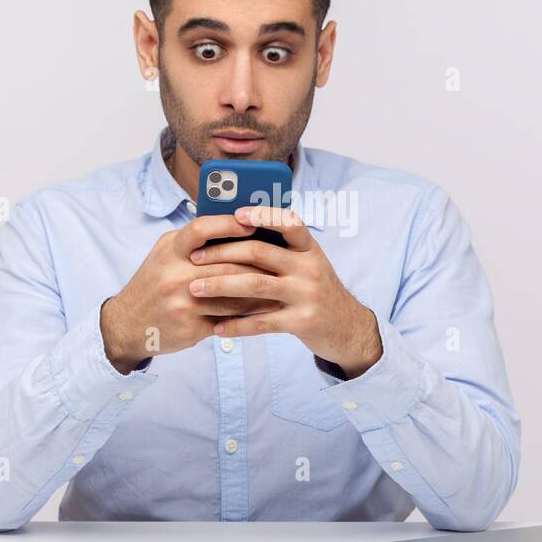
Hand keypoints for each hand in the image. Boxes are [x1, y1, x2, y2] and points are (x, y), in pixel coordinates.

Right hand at [100, 215, 280, 372]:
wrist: (127, 324)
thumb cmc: (154, 283)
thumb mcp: (164, 255)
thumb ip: (193, 241)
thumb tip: (235, 225)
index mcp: (169, 251)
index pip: (201, 229)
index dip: (228, 225)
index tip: (252, 223)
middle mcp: (174, 275)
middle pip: (226, 264)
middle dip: (257, 263)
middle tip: (280, 260)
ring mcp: (182, 303)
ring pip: (232, 295)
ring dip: (260, 292)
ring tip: (279, 286)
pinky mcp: (190, 327)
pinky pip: (228, 320)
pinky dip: (249, 315)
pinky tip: (264, 311)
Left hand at [186, 206, 382, 378]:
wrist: (347, 328)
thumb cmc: (315, 290)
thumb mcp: (307, 264)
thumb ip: (279, 251)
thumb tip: (234, 232)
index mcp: (309, 248)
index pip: (288, 222)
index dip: (262, 215)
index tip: (235, 214)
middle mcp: (309, 267)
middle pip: (259, 252)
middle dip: (222, 253)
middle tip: (194, 258)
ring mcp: (306, 294)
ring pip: (255, 285)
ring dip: (220, 286)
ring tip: (194, 289)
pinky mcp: (302, 321)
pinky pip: (262, 322)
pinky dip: (236, 325)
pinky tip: (217, 328)